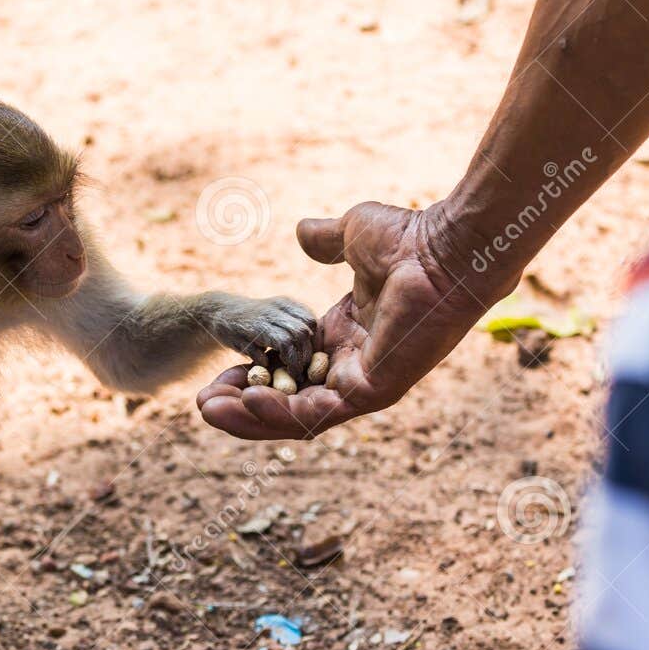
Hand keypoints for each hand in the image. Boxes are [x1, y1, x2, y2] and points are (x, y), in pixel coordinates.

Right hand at [198, 202, 513, 439]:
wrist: (445, 246)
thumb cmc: (410, 237)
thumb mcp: (351, 235)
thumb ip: (324, 241)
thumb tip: (303, 231)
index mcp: (346, 339)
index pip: (288, 372)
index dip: (251, 378)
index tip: (216, 379)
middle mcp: (353, 368)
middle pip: (287, 403)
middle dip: (243, 407)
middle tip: (203, 405)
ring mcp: (364, 385)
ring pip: (297, 417)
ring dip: (251, 418)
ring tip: (209, 410)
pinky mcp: (373, 392)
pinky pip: (317, 414)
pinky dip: (278, 412)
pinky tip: (246, 401)